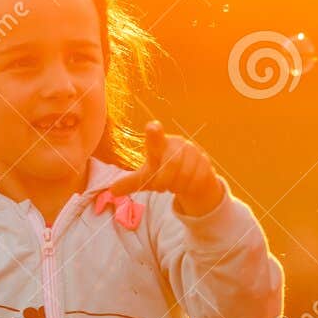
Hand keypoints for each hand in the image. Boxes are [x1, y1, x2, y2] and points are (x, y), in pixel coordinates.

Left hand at [106, 121, 225, 216]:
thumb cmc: (164, 173)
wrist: (190, 177)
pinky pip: (196, 181)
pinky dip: (189, 189)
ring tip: (174, 185)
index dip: (154, 133)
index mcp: (159, 145)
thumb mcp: (147, 177)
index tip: (152, 126)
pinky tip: (187, 185)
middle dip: (164, 181)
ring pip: (184, 176)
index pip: (155, 137)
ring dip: (176, 187)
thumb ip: (131, 183)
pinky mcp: (205, 162)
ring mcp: (193, 151)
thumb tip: (112, 191)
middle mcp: (177, 144)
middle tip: (162, 187)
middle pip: (171, 165)